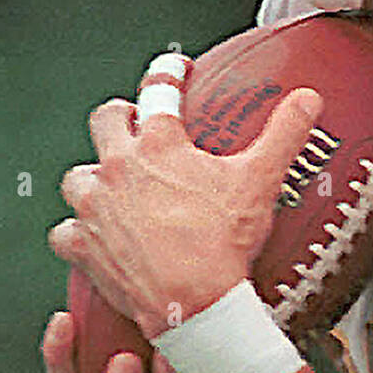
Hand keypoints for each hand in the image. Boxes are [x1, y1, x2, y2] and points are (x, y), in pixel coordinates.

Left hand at [49, 86, 321, 337]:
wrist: (194, 304)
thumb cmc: (223, 244)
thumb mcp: (260, 181)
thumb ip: (283, 133)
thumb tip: (307, 100)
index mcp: (159, 146)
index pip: (159, 91)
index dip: (168, 72)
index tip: (174, 69)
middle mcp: (119, 169)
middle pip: (104, 121)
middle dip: (118, 117)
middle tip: (133, 123)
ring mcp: (96, 208)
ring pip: (77, 177)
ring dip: (93, 176)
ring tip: (110, 183)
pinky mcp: (84, 247)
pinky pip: (65, 231)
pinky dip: (76, 231)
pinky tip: (91, 234)